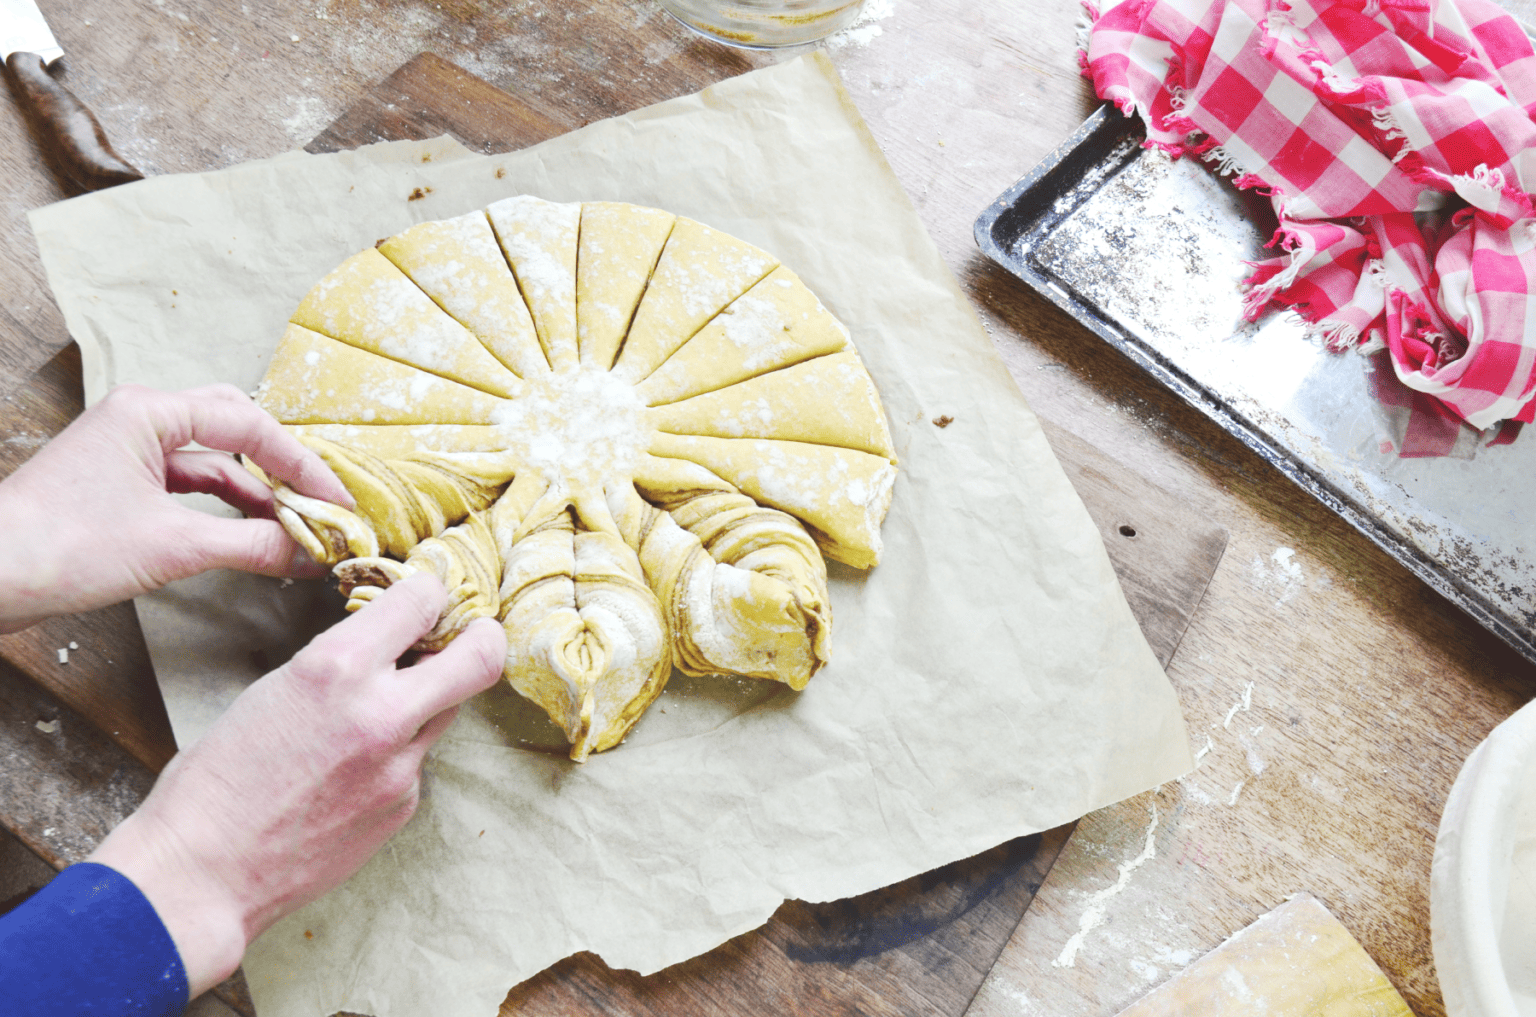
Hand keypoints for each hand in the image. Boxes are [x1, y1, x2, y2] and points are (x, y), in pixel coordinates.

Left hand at [0, 383, 352, 632]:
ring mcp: (129, 453)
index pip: (250, 424)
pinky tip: (254, 535)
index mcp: (149, 412)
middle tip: (323, 503)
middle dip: (283, 467)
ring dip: (257, 493)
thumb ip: (254, 546)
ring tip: (297, 526)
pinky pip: (190, 486)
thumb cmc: (63, 547)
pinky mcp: (121, 487)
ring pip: (214, 461)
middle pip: (236, 429)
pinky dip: (226, 509)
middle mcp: (141, 421)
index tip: (338, 501)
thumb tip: (313, 554)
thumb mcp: (174, 546)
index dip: (303, 465)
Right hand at [89, 572, 507, 997]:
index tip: (426, 594)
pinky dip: (398, 753)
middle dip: (481, 637)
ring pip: (449, 710)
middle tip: (472, 632)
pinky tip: (350, 770)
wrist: (202, 874)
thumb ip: (341, 663)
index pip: (422, 600)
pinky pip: (418, 760)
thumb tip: (386, 646)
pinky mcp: (404, 806)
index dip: (428, 591)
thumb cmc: (216, 778)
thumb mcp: (274, 688)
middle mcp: (382, 713)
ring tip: (384, 705)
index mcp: (338, 668)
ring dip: (431, 697)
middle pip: (480, 657)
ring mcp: (401, 766)